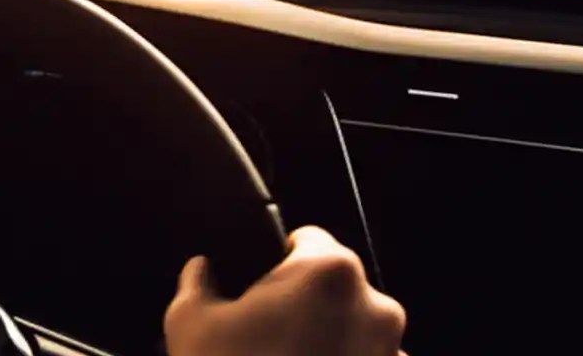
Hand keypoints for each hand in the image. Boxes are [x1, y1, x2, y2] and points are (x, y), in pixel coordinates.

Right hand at [165, 226, 405, 355]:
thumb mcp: (190, 325)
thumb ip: (195, 283)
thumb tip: (201, 269)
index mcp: (328, 273)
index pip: (308, 239)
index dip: (278, 258)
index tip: (260, 284)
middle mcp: (376, 307)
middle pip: (336, 286)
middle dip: (305, 304)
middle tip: (266, 335)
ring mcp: (392, 354)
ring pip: (355, 329)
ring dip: (329, 340)